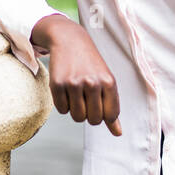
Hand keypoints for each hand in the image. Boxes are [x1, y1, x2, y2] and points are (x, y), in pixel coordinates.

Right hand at [31, 14, 121, 135]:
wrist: (69, 40)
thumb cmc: (91, 64)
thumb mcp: (106, 81)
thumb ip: (112, 108)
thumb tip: (118, 133)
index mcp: (108, 82)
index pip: (110, 116)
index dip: (104, 114)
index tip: (100, 103)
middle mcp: (92, 83)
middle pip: (93, 120)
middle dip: (89, 114)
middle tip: (86, 99)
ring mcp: (73, 84)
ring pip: (77, 117)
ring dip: (76, 110)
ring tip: (76, 95)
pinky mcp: (57, 84)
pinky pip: (62, 110)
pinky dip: (63, 104)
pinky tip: (66, 90)